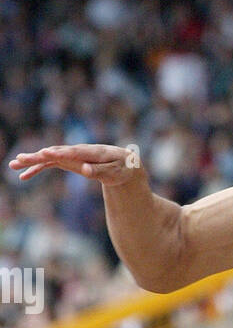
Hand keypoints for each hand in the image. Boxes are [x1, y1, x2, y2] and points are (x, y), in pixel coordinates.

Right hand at [9, 143, 144, 185]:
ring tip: (14, 164)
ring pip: (49, 157)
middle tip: (20, 158)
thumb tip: (85, 171)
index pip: (72, 152)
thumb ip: (100, 171)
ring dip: (31, 161)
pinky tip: (24, 176)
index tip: (44, 153)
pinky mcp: (69, 161)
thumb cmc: (122, 168)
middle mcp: (78, 151)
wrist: (125, 163)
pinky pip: (50, 164)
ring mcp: (72, 156)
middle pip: (55, 153)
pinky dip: (38, 169)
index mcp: (91, 152)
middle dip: (37, 156)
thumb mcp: (115, 172)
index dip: (58, 153)